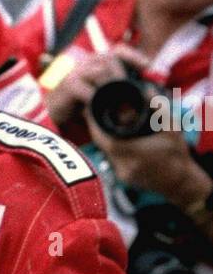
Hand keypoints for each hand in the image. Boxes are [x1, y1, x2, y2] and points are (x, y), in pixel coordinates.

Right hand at [42, 44, 148, 126]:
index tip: (148, 66)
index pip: (118, 50)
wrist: (50, 114)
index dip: (134, 56)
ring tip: (120, 100)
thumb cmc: (78, 104)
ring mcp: (76, 73)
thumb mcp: (100, 94)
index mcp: (96, 62)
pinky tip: (102, 108)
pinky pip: (87, 90)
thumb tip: (143, 93)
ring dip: (113, 86)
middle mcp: (86, 63)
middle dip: (124, 74)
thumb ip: (116, 90)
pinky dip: (97, 99)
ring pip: (100, 71)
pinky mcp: (68, 86)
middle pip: (110, 58)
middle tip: (133, 91)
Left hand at [85, 111, 210, 209]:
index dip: (94, 123)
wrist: (181, 183)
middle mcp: (124, 166)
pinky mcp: (122, 179)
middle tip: (95, 113)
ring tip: (107, 123)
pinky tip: (118, 138)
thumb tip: (146, 89)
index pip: (102, 138)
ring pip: (105, 152)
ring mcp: (122, 175)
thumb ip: (159, 108)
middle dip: (97, 128)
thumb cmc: (178, 155)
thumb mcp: (172, 128)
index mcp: (133, 153)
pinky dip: (112, 148)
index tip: (92, 109)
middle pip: (100, 145)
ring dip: (104, 138)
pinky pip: (111, 160)